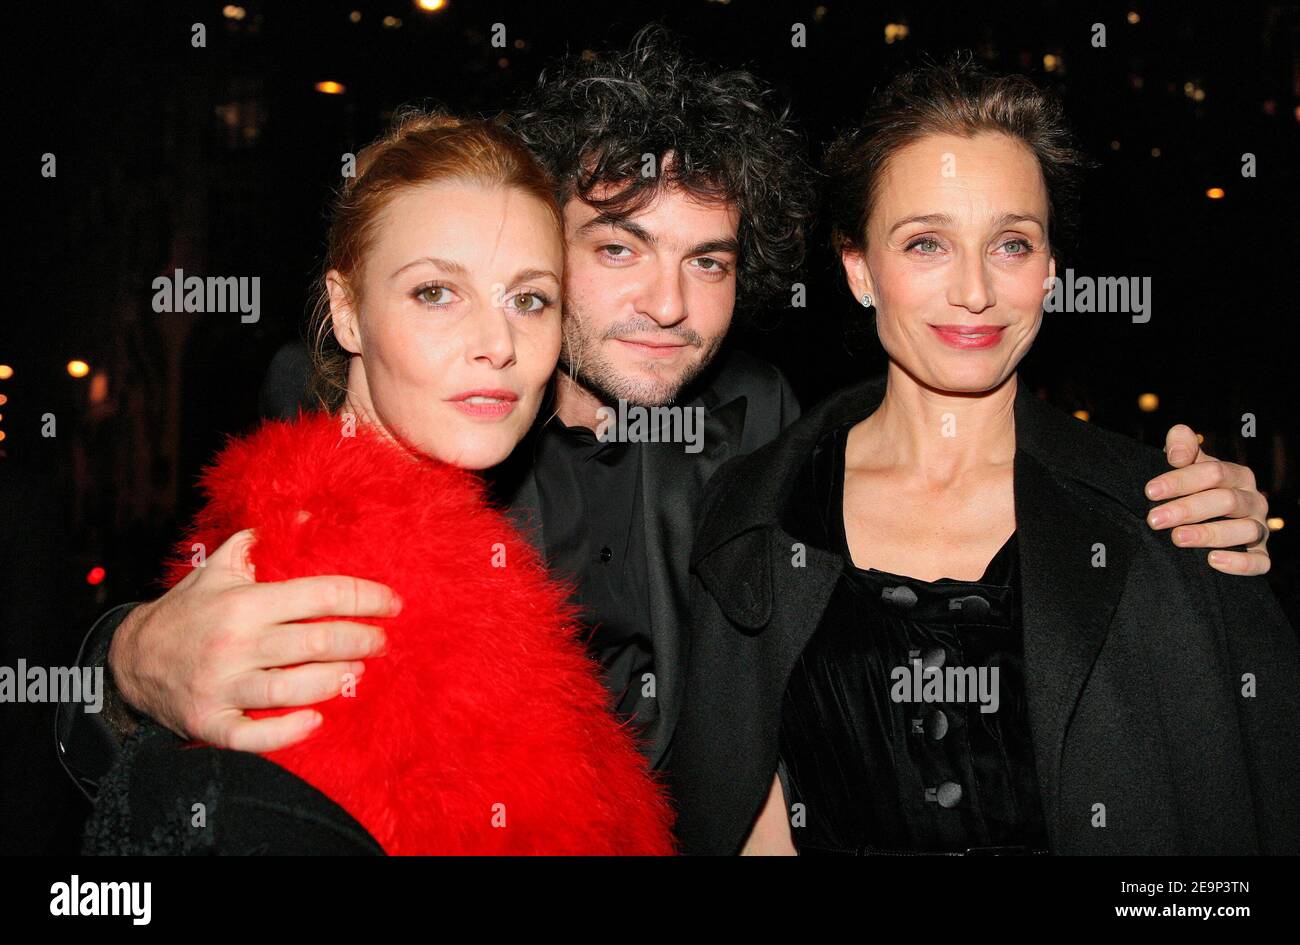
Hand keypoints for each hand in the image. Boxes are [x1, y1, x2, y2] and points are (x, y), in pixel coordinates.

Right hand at [108, 529, 398, 751]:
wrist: (131, 659)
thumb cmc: (191, 609)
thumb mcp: (220, 567)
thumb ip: (262, 541)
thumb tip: (307, 513)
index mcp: (245, 602)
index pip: (320, 594)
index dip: (364, 597)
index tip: (393, 602)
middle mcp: (235, 643)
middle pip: (318, 641)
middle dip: (362, 640)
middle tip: (383, 640)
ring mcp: (222, 686)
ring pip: (295, 687)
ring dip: (337, 680)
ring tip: (360, 672)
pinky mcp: (210, 723)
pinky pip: (255, 736)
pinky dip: (289, 731)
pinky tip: (317, 719)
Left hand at [1144, 424, 1270, 575]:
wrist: (1206, 521)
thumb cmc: (1194, 489)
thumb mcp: (1187, 465)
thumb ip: (1182, 447)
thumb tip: (1179, 439)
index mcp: (1237, 475)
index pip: (1213, 473)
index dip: (1181, 480)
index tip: (1150, 491)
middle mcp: (1253, 500)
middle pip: (1226, 501)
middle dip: (1187, 509)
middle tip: (1154, 519)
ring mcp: (1259, 529)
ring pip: (1246, 530)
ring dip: (1210, 534)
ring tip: (1177, 538)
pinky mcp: (1260, 556)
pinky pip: (1260, 562)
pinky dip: (1239, 563)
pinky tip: (1212, 560)